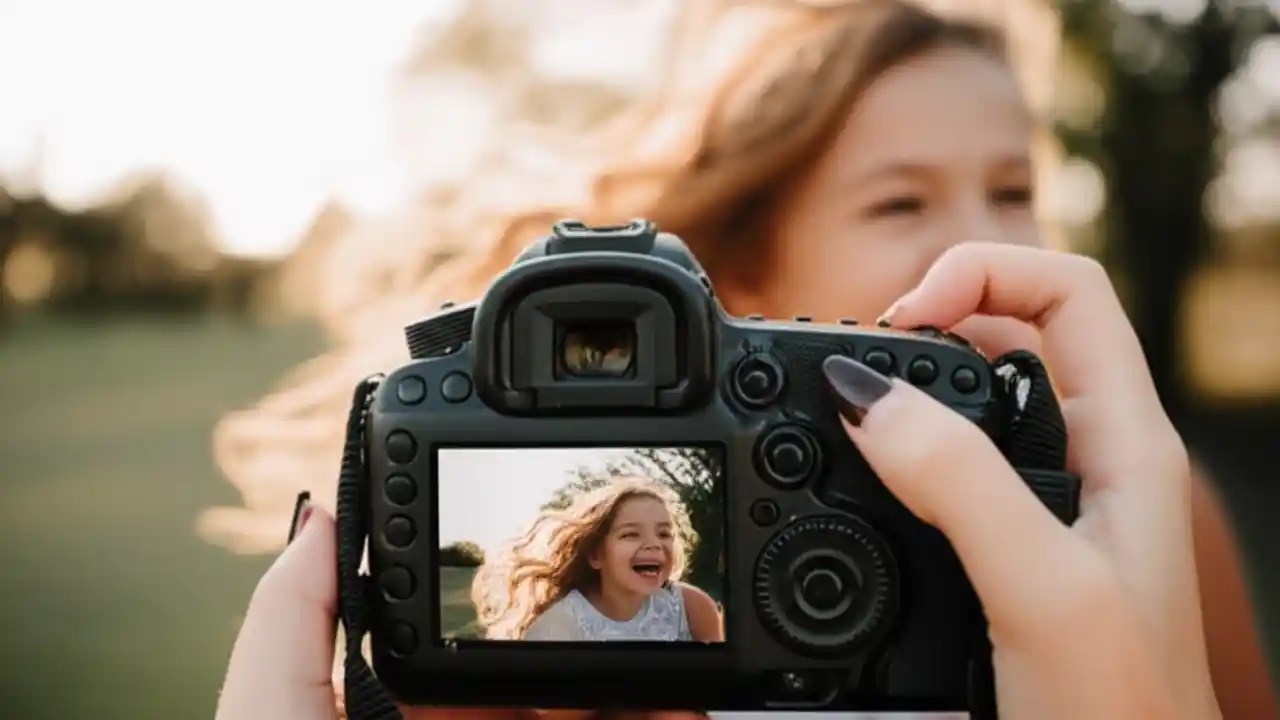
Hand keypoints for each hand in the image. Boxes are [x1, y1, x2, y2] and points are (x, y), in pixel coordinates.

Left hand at [215, 504, 706, 719]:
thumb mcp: (276, 702)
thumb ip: (295, 613)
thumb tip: (325, 519)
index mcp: (404, 715)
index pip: (475, 649)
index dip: (529, 610)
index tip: (574, 570)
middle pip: (549, 684)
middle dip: (606, 648)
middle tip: (656, 606)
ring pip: (596, 719)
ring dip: (648, 688)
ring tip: (693, 648)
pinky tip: (686, 704)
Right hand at [824, 243, 1220, 719]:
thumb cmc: (1117, 715)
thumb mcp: (1041, 589)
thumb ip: (960, 484)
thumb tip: (867, 397)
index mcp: (1127, 443)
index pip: (1068, 291)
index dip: (981, 273)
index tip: (899, 317)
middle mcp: (1092, 460)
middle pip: (1014, 330)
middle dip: (930, 319)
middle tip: (858, 364)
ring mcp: (1051, 504)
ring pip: (977, 399)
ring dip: (911, 384)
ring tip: (850, 405)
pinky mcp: (1007, 547)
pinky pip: (950, 467)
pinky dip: (900, 452)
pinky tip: (864, 478)